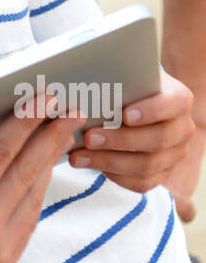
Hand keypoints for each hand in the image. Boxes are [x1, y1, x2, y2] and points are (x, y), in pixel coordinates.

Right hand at [0, 93, 81, 262]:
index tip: (43, 101)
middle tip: (73, 112)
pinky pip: (29, 221)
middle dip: (52, 138)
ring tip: (63, 137)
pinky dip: (39, 193)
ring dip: (50, 164)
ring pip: (34, 197)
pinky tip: (43, 174)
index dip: (24, 124)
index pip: (0, 154)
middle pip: (28, 172)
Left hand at [66, 68, 196, 215]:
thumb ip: (116, 81)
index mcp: (178, 100)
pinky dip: (114, 175)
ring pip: (147, 166)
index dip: (151, 111)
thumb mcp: (126, 79)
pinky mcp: (161, 174)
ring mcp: (174, 155)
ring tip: (79, 156)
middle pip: (158, 140)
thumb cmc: (127, 89)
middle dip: (120, 140)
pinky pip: (140, 182)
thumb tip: (85, 83)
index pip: (174, 104)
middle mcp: (182, 129)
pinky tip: (90, 164)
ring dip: (109, 161)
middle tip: (89, 137)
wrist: (135, 106)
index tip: (124, 114)